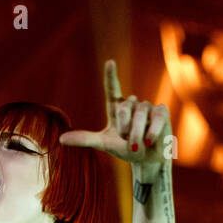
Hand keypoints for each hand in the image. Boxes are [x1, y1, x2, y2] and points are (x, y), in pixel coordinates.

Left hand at [58, 59, 171, 179]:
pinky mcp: (161, 112)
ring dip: (137, 134)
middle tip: (128, 140)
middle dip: (125, 128)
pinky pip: (155, 119)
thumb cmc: (125, 149)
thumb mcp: (104, 143)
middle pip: (125, 108)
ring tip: (138, 144)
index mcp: (117, 108)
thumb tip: (61, 139)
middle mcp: (132, 104)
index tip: (110, 62)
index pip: (112, 88)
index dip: (111, 75)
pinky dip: (151, 132)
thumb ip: (85, 139)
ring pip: (140, 114)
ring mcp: (147, 107)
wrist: (146, 160)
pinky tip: (149, 141)